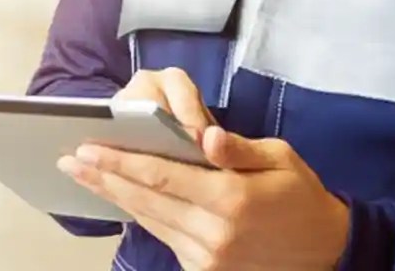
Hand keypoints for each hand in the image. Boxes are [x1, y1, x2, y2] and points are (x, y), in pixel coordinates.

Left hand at [61, 68, 349, 270]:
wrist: (325, 250)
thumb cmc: (299, 193)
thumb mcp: (280, 158)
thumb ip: (238, 148)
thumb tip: (204, 136)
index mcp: (232, 199)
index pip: (163, 177)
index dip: (121, 162)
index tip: (88, 149)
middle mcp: (214, 232)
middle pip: (146, 200)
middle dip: (104, 178)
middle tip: (69, 161)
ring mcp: (208, 256)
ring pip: (149, 219)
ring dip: (114, 196)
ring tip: (84, 174)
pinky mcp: (204, 269)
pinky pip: (163, 234)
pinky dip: (139, 213)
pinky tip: (118, 195)